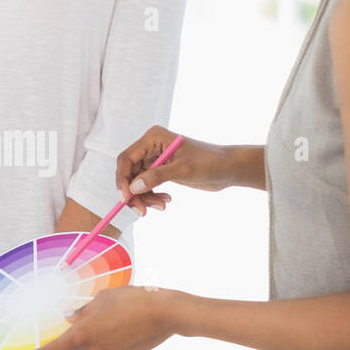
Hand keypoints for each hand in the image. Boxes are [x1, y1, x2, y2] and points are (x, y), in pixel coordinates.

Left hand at [8, 286, 177, 349]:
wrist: (166, 314)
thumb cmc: (132, 299)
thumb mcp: (101, 298)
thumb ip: (81, 312)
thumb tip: (69, 320)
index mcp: (81, 335)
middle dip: (66, 344)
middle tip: (76, 325)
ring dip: (91, 342)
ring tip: (112, 320)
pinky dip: (109, 344)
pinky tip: (124, 329)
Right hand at [116, 124, 232, 215]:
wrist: (227, 168)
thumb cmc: (209, 162)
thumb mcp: (183, 170)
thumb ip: (157, 177)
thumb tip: (133, 188)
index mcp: (154, 138)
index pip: (127, 159)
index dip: (123, 179)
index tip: (126, 199)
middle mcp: (151, 147)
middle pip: (129, 173)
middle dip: (134, 193)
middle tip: (142, 211)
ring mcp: (155, 159)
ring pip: (137, 182)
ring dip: (145, 197)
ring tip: (162, 205)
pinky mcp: (160, 171)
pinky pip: (147, 186)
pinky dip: (152, 196)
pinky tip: (166, 201)